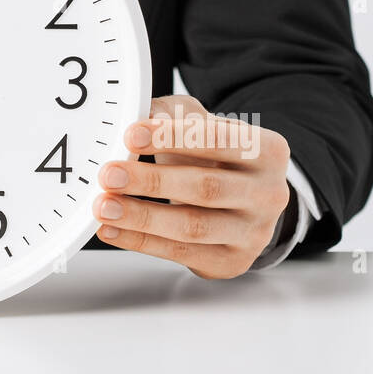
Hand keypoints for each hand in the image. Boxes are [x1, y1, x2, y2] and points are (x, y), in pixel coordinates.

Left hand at [93, 95, 291, 278]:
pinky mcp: (232, 261)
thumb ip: (171, 114)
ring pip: (192, 227)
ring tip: (103, 206)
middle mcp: (269, 194)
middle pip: (205, 188)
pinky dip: (140, 242)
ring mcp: (254, 233)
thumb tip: (134, 112)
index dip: (172, 137)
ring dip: (141, 217)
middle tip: (109, 174)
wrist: (243, 201)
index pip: (218, 140)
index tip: (131, 135)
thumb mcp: (201, 124)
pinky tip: (112, 230)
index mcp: (269, 151)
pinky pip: (181, 254)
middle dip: (152, 181)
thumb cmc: (215, 156)